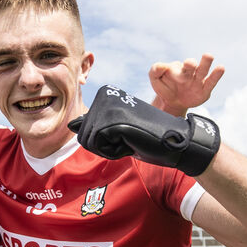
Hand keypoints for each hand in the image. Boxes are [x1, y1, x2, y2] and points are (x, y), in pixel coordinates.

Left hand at [68, 85, 220, 176]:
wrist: (175, 141)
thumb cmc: (147, 136)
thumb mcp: (116, 129)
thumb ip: (94, 125)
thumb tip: (71, 125)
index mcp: (105, 93)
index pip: (85, 127)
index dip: (104, 139)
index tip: (126, 132)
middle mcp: (104, 95)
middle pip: (83, 135)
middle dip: (104, 146)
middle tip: (129, 137)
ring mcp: (107, 106)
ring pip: (88, 142)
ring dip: (108, 149)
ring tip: (130, 138)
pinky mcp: (112, 121)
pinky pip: (98, 147)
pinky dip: (113, 152)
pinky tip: (131, 142)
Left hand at [149, 54, 223, 116]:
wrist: (173, 103)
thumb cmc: (165, 87)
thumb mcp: (155, 79)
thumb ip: (155, 70)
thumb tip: (161, 66)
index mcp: (177, 69)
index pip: (173, 67)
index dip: (169, 69)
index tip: (164, 70)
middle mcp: (189, 72)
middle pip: (191, 65)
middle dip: (190, 63)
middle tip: (189, 63)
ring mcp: (197, 80)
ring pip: (202, 70)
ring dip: (205, 63)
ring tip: (208, 56)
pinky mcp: (205, 90)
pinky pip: (211, 82)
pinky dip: (216, 75)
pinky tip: (221, 68)